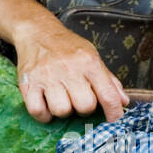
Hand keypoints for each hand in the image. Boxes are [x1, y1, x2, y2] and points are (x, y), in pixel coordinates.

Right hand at [14, 18, 128, 123]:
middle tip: (78, 99)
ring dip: (63, 111)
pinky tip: (47, 106)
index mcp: (89, 63)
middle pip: (85, 106)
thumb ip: (109, 80)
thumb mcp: (92, 57)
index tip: (114, 121)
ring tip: (61, 99)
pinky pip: (37, 111)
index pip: (108, 95)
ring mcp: (47, 76)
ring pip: (62, 111)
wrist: (38, 32)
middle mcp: (69, 69)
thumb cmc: (67, 47)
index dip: (114, 113)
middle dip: (84, 109)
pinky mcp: (28, 83)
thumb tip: (124, 102)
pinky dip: (43, 114)